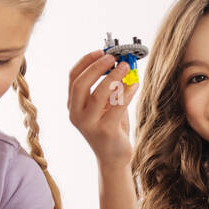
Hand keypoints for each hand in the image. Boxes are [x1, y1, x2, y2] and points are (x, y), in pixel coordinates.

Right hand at [67, 49, 138, 165]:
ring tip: (126, 67)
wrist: (114, 156)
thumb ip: (108, 86)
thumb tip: (120, 62)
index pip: (73, 77)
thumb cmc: (110, 126)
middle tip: (113, 57)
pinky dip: (127, 92)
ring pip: (98, 94)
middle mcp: (76, 114)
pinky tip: (135, 84)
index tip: (101, 51)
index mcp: (73, 104)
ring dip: (113, 77)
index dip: (86, 62)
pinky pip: (117, 106)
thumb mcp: (105, 104)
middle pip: (80, 84)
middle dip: (97, 67)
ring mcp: (89, 124)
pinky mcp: (105, 131)